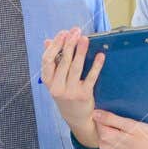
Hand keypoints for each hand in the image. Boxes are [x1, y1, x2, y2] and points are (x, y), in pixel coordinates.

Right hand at [41, 27, 104, 146]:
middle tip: (76, 31)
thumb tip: (47, 41)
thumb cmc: (65, 94)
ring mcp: (70, 92)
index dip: (55, 45)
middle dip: (70, 44)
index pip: (47, 60)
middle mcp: (57, 87)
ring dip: (80, 52)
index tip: (63, 33)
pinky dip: (96, 66)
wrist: (75, 117)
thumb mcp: (54, 80)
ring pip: (75, 68)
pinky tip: (100, 55)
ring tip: (85, 39)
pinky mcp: (84, 95)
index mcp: (48, 81)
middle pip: (63, 62)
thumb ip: (52, 61)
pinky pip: (91, 77)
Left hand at [94, 110, 147, 148]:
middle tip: (125, 121)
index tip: (117, 113)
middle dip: (109, 123)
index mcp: (107, 137)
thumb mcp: (131, 125)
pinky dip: (116, 140)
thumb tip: (95, 113)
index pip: (97, 120)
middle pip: (100, 130)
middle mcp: (105, 147)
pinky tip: (128, 139)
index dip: (105, 114)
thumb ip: (111, 119)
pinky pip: (111, 145)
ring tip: (128, 130)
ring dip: (113, 132)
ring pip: (105, 138)